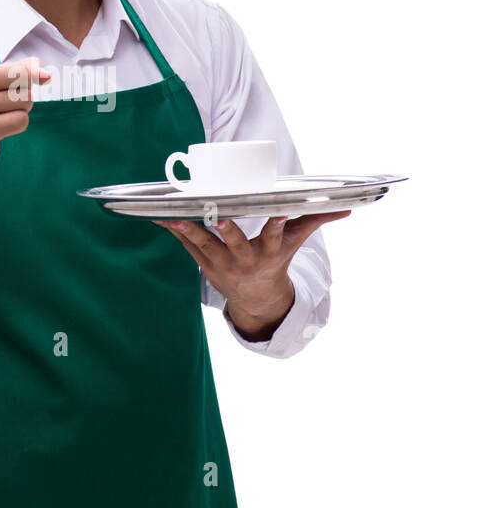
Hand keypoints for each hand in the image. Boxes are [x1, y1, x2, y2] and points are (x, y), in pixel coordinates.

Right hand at [0, 17, 52, 175]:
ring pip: (23, 100)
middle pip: (19, 77)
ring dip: (22, 109)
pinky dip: (18, 123)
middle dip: (25, 88)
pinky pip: (20, 120)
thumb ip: (19, 70)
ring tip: (0, 114)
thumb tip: (45, 73)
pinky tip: (0, 128)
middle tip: (6, 99)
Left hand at [150, 210, 351, 336]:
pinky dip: (174, 230)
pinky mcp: (204, 264)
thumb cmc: (276, 261)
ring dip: (188, 229)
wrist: (256, 298)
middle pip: (235, 243)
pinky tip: (159, 215)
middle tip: (218, 215)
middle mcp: (246, 259)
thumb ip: (315, 222)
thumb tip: (347, 209)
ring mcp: (223, 264)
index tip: (279, 212)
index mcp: (270, 252)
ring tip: (173, 215)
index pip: (276, 236)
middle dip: (227, 230)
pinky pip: (188, 245)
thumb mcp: (295, 244)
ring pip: (204, 244)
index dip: (278, 224)